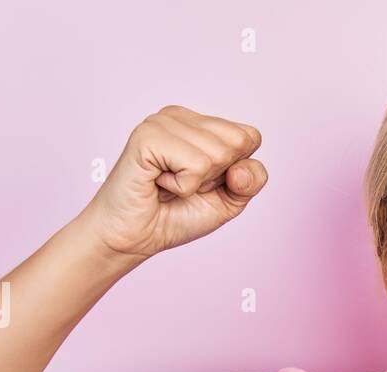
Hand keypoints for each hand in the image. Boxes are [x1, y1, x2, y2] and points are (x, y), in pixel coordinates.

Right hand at [76, 105, 266, 261]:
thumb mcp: (228, 201)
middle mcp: (180, 116)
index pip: (250, 137)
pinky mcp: (148, 136)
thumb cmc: (175, 216)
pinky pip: (196, 165)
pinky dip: (182, 186)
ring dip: (196, 184)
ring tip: (168, 184)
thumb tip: (241, 167)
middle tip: (182, 185)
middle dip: (216, 178)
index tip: (202, 184)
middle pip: (239, 143)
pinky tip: (158, 182)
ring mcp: (162, 122)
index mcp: (200, 124)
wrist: (135, 239)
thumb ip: (251, 181)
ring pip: (218, 154)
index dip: (235, 172)